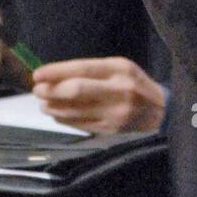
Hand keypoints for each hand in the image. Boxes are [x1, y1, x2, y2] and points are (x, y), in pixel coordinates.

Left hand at [32, 57, 166, 133]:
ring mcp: (113, 113)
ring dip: (53, 107)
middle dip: (52, 90)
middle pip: (77, 91)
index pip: (83, 69)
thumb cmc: (134, 83)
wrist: (158, 110)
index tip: (38, 74)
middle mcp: (117, 91)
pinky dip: (63, 118)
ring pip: (74, 111)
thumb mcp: (121, 67)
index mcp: (120, 70)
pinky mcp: (108, 130)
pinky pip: (79, 124)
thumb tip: (57, 75)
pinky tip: (56, 113)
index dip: (57, 72)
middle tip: (37, 90)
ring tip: (43, 103)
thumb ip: (93, 70)